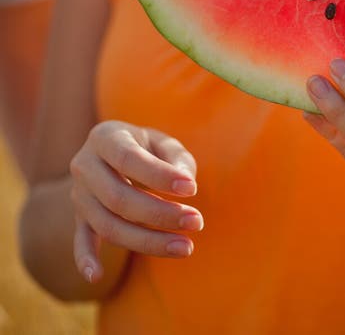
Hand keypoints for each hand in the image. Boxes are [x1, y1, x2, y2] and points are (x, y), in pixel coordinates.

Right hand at [69, 121, 202, 282]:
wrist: (113, 154)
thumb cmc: (147, 147)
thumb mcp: (163, 142)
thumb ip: (177, 159)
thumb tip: (186, 183)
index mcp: (105, 137)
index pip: (128, 159)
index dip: (159, 176)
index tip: (192, 189)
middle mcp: (85, 165)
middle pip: (118, 198)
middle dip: (159, 214)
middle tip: (196, 222)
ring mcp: (79, 194)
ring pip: (108, 225)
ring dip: (147, 241)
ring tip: (185, 247)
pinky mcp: (79, 218)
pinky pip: (80, 241)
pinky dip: (85, 259)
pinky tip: (96, 276)